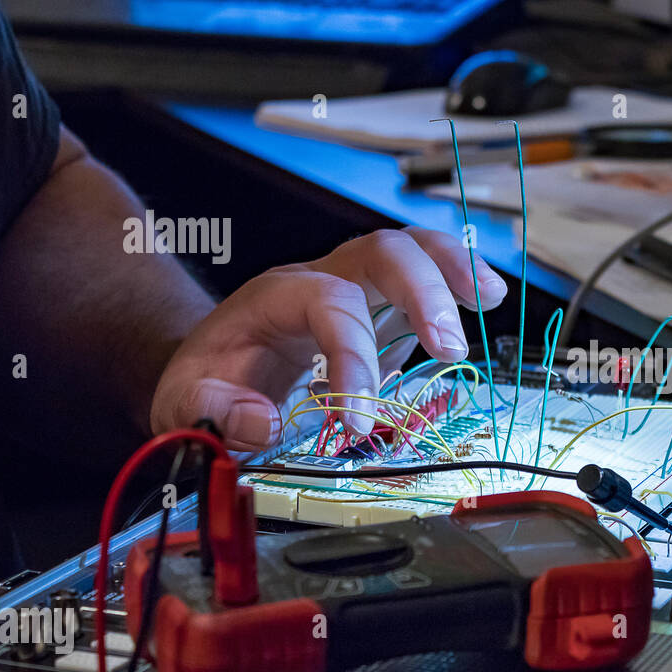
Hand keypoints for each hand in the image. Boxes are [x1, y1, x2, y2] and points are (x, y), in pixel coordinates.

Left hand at [149, 227, 506, 450]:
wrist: (214, 369)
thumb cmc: (208, 383)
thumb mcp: (184, 404)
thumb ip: (209, 412)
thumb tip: (260, 422)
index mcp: (275, 297)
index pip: (328, 305)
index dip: (353, 359)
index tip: (361, 423)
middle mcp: (321, 278)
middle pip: (381, 251)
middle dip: (423, 291)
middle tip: (451, 347)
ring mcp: (357, 287)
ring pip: (410, 249)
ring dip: (454, 268)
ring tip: (488, 298)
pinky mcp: (383, 309)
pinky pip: (425, 276)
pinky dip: (459, 281)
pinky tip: (486, 301)